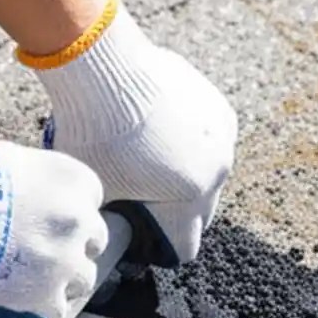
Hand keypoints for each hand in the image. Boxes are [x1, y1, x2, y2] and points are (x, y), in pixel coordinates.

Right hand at [0, 138, 106, 317]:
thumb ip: (25, 177)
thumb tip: (23, 188)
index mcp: (68, 179)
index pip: (89, 199)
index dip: (65, 211)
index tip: (47, 220)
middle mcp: (76, 220)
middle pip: (92, 240)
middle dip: (69, 246)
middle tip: (38, 253)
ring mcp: (63, 263)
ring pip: (80, 279)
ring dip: (57, 280)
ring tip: (23, 281)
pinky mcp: (44, 300)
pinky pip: (53, 310)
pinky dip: (35, 309)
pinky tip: (11, 300)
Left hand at [42, 48, 238, 266]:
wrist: (105, 69)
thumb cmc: (95, 133)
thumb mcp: (97, 191)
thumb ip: (112, 221)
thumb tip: (110, 235)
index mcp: (190, 198)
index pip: (186, 247)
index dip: (159, 249)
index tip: (140, 238)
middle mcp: (216, 170)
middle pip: (200, 212)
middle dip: (174, 212)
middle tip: (141, 199)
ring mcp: (222, 137)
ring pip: (207, 174)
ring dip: (185, 175)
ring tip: (149, 161)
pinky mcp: (218, 108)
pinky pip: (209, 140)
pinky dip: (189, 142)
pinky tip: (159, 132)